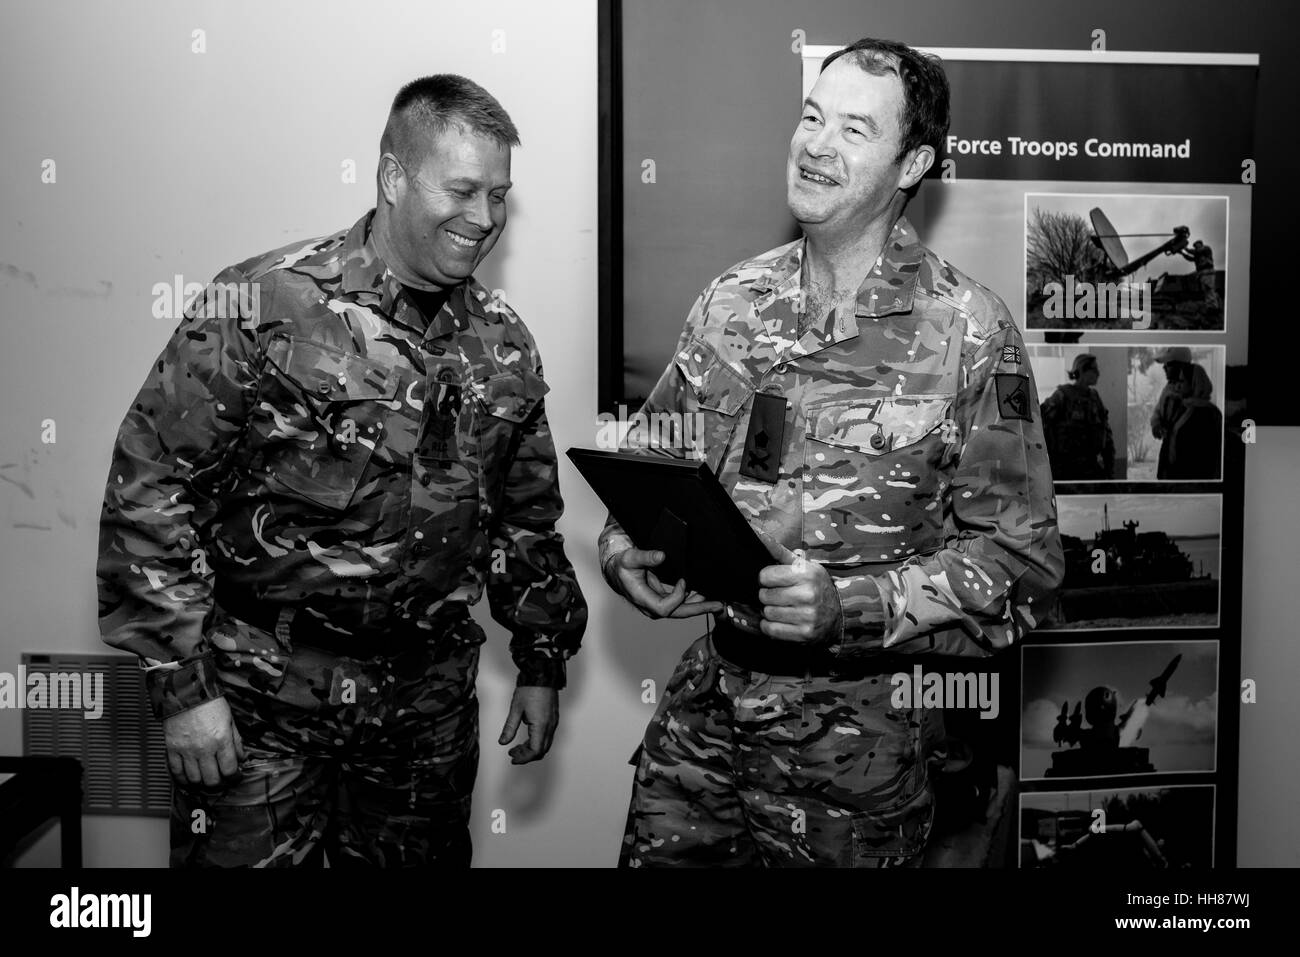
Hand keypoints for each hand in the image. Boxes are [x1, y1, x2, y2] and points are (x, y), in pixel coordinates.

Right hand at [162, 697, 244, 786]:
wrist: (186, 693)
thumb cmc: (209, 703)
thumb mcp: (230, 720)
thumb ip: (236, 741)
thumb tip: (241, 758)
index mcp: (221, 740)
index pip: (229, 769)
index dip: (235, 777)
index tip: (236, 777)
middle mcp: (204, 748)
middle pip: (212, 779)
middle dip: (220, 785)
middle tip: (222, 782)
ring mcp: (186, 750)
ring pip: (194, 779)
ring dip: (202, 784)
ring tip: (206, 782)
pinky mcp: (172, 749)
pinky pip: (176, 771)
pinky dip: (182, 779)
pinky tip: (189, 780)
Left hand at [499, 686, 559, 764]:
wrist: (542, 673)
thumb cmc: (530, 689)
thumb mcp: (515, 709)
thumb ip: (509, 728)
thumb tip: (503, 742)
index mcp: (541, 725)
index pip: (535, 751)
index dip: (524, 758)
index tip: (513, 758)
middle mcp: (550, 726)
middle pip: (542, 750)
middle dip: (527, 755)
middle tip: (513, 753)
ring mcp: (553, 722)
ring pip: (545, 744)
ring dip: (532, 748)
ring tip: (517, 746)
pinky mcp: (553, 717)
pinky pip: (548, 736)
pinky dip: (537, 741)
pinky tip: (527, 736)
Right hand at [604, 546, 723, 619]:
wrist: (616, 571)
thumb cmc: (621, 566)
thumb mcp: (630, 558)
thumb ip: (645, 557)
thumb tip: (661, 556)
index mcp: (642, 598)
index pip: (664, 607)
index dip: (677, 596)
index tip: (683, 581)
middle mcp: (651, 606)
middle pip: (678, 613)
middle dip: (699, 609)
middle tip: (717, 605)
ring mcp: (657, 604)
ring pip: (681, 610)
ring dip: (699, 605)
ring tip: (716, 601)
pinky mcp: (662, 599)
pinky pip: (679, 603)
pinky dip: (692, 600)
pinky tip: (703, 595)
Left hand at [756, 531, 841, 643]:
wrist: (839, 613)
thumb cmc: (815, 585)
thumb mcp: (803, 566)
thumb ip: (778, 551)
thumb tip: (757, 534)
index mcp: (806, 574)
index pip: (765, 576)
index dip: (766, 578)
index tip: (774, 580)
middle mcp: (808, 594)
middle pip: (764, 595)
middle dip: (768, 595)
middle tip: (779, 595)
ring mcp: (807, 616)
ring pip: (767, 613)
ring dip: (770, 611)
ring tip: (782, 608)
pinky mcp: (804, 634)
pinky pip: (771, 630)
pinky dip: (770, 626)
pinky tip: (781, 620)